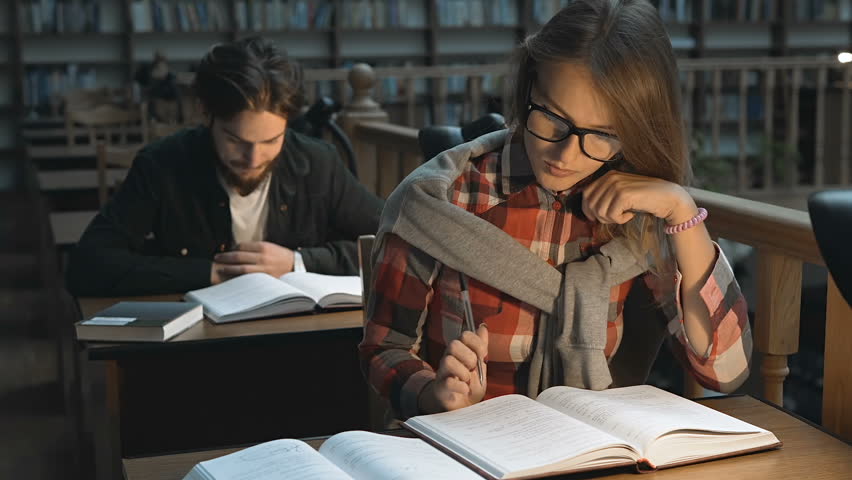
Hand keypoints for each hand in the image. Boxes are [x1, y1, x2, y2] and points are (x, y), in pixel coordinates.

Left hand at [211, 241, 295, 281]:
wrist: (295, 266)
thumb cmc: (280, 256)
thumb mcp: (269, 247)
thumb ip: (255, 248)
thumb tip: (238, 249)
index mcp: (263, 247)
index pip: (241, 246)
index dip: (232, 248)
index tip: (227, 250)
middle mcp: (262, 257)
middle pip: (238, 256)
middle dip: (226, 257)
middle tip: (217, 258)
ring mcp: (263, 269)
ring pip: (241, 268)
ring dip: (229, 268)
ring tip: (221, 268)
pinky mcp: (265, 278)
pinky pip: (248, 278)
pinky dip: (238, 277)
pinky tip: (232, 277)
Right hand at [419, 324, 487, 413]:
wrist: (462, 406)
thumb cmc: (470, 384)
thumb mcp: (480, 365)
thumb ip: (481, 347)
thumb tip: (482, 327)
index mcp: (460, 351)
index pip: (465, 335)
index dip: (476, 343)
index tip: (483, 355)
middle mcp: (449, 358)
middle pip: (453, 344)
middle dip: (469, 356)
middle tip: (473, 368)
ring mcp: (443, 372)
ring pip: (448, 361)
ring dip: (463, 372)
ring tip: (468, 381)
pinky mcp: (440, 387)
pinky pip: (448, 382)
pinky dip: (461, 387)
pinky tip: (465, 389)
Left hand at [581, 171, 697, 224]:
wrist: (668, 198)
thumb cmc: (644, 199)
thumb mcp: (621, 194)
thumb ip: (605, 197)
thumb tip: (588, 211)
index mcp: (608, 176)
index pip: (586, 194)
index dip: (588, 209)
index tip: (598, 218)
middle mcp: (610, 178)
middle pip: (591, 204)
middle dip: (601, 217)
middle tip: (616, 217)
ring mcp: (616, 185)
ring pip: (600, 212)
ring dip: (612, 219)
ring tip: (624, 216)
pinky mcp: (623, 195)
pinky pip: (612, 215)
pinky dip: (620, 220)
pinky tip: (630, 215)